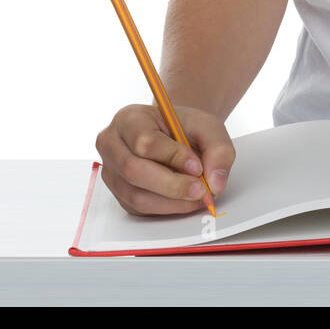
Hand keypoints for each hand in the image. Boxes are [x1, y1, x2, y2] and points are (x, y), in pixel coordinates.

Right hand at [94, 103, 234, 214]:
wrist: (174, 135)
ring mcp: (111, 171)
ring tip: (196, 196)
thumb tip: (215, 182)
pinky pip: (139, 209)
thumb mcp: (208, 127)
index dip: (172, 157)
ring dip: (171, 202)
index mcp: (128, 118)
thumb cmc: (184, 128)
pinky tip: (183, 201)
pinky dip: (165, 209)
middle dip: (171, 185)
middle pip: (134, 170)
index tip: (197, 166)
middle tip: (200, 190)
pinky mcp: (118, 193)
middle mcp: (111, 144)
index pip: (144, 141)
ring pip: (136, 195)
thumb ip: (218, 149)